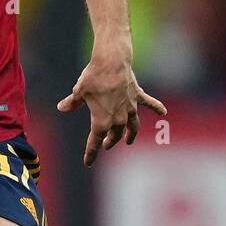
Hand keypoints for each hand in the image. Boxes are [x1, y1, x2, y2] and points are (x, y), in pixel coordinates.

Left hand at [57, 50, 165, 166]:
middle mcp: (118, 118)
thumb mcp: (79, 92)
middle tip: (106, 145)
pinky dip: (156, 108)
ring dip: (130, 134)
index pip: (95, 142)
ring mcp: (130, 108)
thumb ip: (72, 103)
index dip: (91, 153)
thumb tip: (62, 108)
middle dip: (110, 141)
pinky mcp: (137, 96)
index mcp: (101, 122)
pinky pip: (149, 104)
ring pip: (132, 126)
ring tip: (129, 141)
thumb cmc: (92, 78)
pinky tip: (163, 112)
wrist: (111, 63)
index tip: (88, 162)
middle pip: (115, 135)